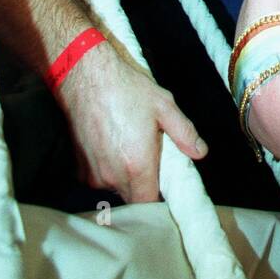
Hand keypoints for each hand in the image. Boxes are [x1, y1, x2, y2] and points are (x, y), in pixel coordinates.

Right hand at [58, 44, 207, 202]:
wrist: (86, 76)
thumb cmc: (126, 88)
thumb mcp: (164, 105)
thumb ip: (185, 133)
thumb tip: (200, 152)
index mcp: (137, 165)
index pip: (149, 202)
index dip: (158, 198)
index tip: (163, 183)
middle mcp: (113, 176)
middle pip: (132, 197)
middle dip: (142, 185)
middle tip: (148, 158)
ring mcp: (93, 174)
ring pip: (114, 187)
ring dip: (123, 176)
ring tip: (128, 145)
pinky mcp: (79, 168)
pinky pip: (98, 178)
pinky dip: (106, 168)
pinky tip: (109, 144)